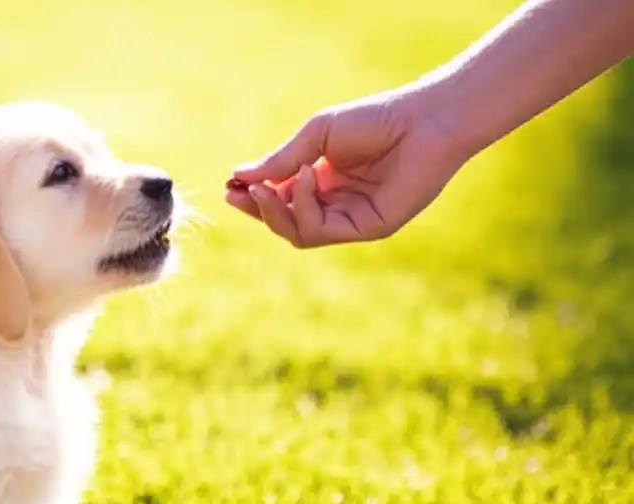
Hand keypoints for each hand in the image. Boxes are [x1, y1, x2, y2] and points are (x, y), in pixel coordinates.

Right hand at [225, 87, 472, 247]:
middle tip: (239, 193)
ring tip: (269, 187)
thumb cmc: (375, 119)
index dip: (253, 195)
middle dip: (257, 209)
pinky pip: (320, 231)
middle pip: (283, 221)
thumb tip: (239, 176)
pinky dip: (303, 207)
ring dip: (276, 211)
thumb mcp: (317, 135)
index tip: (231, 185)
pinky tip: (306, 179)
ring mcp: (351, 219)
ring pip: (297, 232)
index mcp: (323, 181)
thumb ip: (282, 160)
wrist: (423, 120)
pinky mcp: (367, 228)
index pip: (280, 199)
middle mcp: (335, 204)